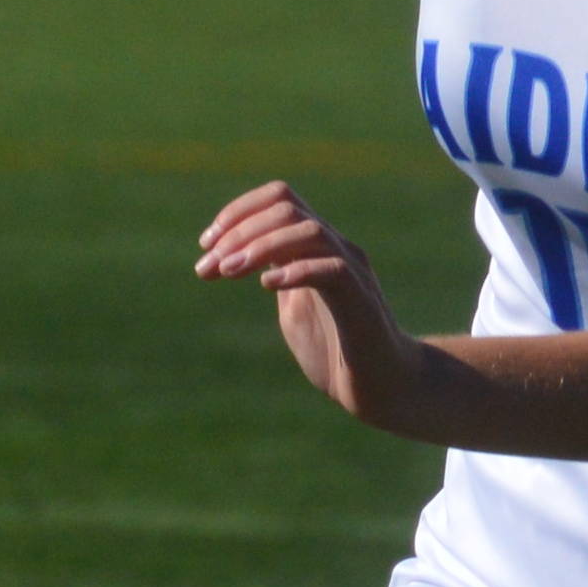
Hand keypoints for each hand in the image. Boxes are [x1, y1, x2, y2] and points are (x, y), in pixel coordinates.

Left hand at [194, 180, 430, 436]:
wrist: (381, 387)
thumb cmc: (336, 350)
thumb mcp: (293, 309)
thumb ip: (274, 279)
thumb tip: (232, 260)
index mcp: (317, 247)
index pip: (279, 198)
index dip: (237, 211)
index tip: (206, 245)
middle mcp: (336, 248)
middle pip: (287, 208)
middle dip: (238, 231)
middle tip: (208, 266)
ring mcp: (352, 270)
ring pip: (308, 230)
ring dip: (260, 246)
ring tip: (228, 271)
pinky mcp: (361, 301)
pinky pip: (332, 269)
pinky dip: (295, 271)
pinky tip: (266, 286)